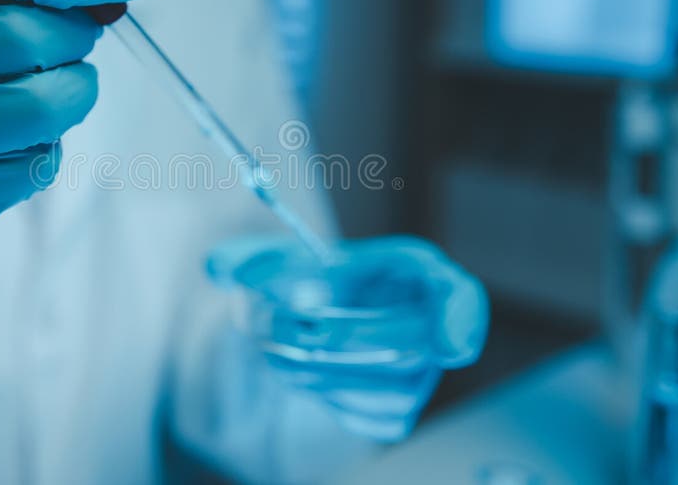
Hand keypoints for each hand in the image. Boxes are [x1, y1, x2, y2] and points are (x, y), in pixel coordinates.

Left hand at [208, 235, 488, 440]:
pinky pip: (375, 417)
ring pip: (391, 389)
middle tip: (297, 332)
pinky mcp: (397, 407)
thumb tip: (216, 266)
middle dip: (349, 341)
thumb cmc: (298, 283)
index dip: (460, 317)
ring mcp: (417, 370)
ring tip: (281, 352)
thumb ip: (243, 260)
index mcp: (408, 272)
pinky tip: (306, 376)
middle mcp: (425, 322)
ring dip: (329, 374)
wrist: (294, 323)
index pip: (455, 293)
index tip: (450, 347)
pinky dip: (332, 398)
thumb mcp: (271, 262)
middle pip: (412, 347)